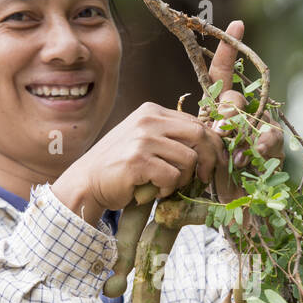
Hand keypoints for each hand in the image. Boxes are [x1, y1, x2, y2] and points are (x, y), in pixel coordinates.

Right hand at [54, 98, 229, 214]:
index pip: (196, 123)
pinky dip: (168, 189)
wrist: (87, 181)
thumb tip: (210, 146)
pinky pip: (172, 176)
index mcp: (152, 111)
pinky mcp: (138, 160)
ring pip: (189, 159)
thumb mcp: (145, 140)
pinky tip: (155, 191)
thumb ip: (170, 137)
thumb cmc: (119, 165)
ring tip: (166, 186)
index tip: (216, 163)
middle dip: (209, 159)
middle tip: (204, 178)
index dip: (212, 144)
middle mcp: (148, 120)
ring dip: (183, 179)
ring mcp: (142, 139)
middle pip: (199, 135)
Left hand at [209, 19, 284, 207]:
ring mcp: (258, 132)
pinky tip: (253, 154)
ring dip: (242, 129)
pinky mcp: (273, 150)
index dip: (229, 52)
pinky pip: (271, 135)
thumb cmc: (210, 185)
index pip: (221, 78)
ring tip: (236, 150)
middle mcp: (240, 118)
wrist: (235, 213)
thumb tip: (220, 127)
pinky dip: (262, 143)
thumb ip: (206, 138)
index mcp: (217, 114)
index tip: (237, 24)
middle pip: (234, 97)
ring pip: (254, 114)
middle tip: (220, 131)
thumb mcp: (199, 157)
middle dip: (226, 110)